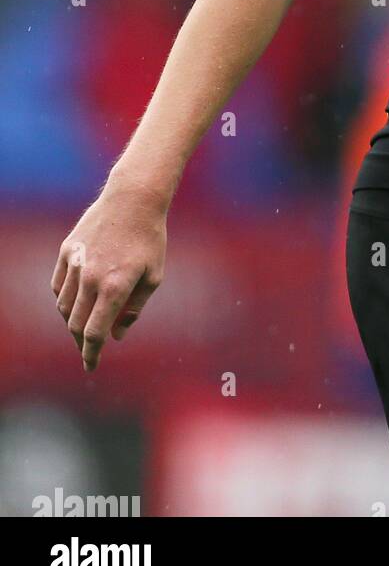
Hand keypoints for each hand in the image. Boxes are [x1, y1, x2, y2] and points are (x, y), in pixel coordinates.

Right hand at [51, 175, 166, 371]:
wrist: (134, 199)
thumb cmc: (150, 238)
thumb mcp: (154, 276)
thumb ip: (134, 309)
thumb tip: (116, 335)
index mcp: (115, 287)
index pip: (95, 333)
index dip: (91, 354)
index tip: (91, 366)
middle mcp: (91, 278)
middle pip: (77, 324)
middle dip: (82, 342)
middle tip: (90, 350)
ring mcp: (76, 263)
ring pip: (64, 306)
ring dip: (73, 322)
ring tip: (85, 326)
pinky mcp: (67, 250)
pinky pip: (58, 285)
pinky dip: (64, 299)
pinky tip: (76, 303)